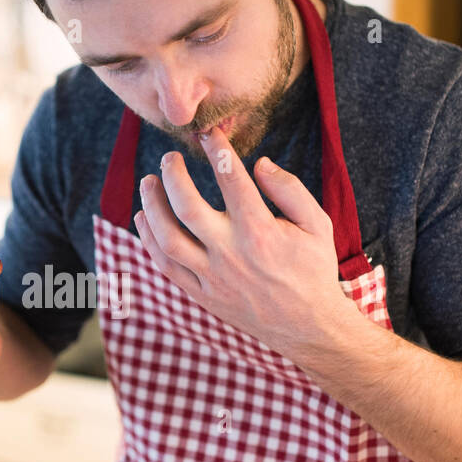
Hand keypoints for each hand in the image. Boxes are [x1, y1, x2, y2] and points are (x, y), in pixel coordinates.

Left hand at [133, 124, 354, 359]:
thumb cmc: (313, 270)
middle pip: (187, 206)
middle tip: (169, 158)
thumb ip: (290, 190)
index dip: (217, 149)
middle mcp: (231, 253)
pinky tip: (144, 218)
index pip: (230, 179)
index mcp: (261, 231)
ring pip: (167, 238)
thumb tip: (260, 163)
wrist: (308, 328)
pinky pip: (166, 266)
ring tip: (148, 182)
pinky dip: (149, 240)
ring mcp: (213, 277)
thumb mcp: (317, 224)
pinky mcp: (202, 295)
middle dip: (173, 175)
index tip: (207, 134)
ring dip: (151, 206)